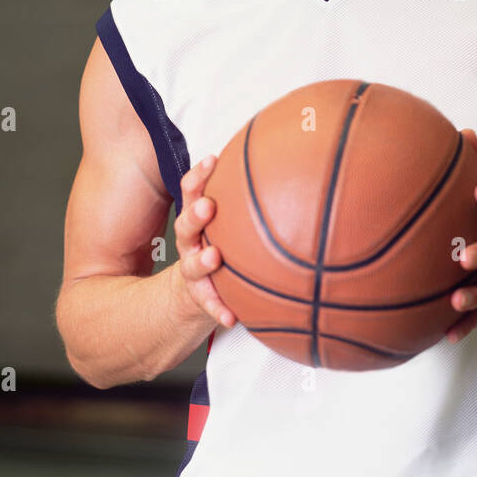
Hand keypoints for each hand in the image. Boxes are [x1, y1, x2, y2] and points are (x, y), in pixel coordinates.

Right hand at [174, 155, 236, 329]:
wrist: (199, 288)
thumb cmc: (221, 240)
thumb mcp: (228, 216)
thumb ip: (247, 195)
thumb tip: (290, 160)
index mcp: (198, 217)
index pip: (192, 191)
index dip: (199, 175)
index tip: (213, 159)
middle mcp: (191, 242)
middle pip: (186, 224)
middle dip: (196, 214)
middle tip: (208, 206)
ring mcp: (193, 270)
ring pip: (192, 265)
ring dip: (202, 261)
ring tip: (215, 257)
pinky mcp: (201, 296)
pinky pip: (209, 304)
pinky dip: (218, 310)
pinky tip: (230, 317)